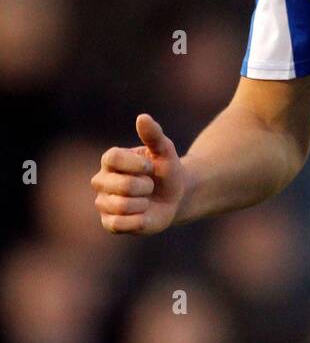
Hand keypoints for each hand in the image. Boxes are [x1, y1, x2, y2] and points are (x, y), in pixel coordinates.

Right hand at [91, 114, 185, 235]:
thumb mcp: (165, 151)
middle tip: (149, 185)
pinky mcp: (109, 223)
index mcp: (110, 160)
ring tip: (146, 199)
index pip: (113, 158)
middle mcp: (101, 181)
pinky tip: (143, 214)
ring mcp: (103, 203)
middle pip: (121, 185)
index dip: (136, 164)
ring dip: (143, 204)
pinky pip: (120, 224)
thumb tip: (143, 117)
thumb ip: (154, 135)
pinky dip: (139, 220)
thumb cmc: (166, 170)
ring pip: (122, 206)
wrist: (175, 197)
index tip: (150, 166)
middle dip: (145, 186)